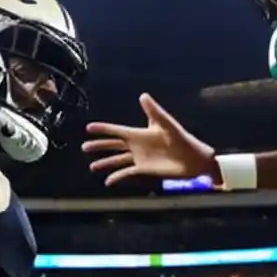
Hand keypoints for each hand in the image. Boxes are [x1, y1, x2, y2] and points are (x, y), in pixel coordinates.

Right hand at [83, 93, 217, 185]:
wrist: (193, 159)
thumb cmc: (182, 139)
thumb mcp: (167, 125)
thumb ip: (154, 112)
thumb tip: (143, 95)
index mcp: (139, 133)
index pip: (116, 130)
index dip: (103, 129)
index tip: (88, 128)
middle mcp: (137, 145)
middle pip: (113, 145)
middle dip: (99, 145)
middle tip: (84, 147)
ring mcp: (139, 158)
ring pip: (117, 160)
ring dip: (105, 163)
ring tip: (92, 167)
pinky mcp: (144, 170)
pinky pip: (127, 173)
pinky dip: (117, 177)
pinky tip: (108, 182)